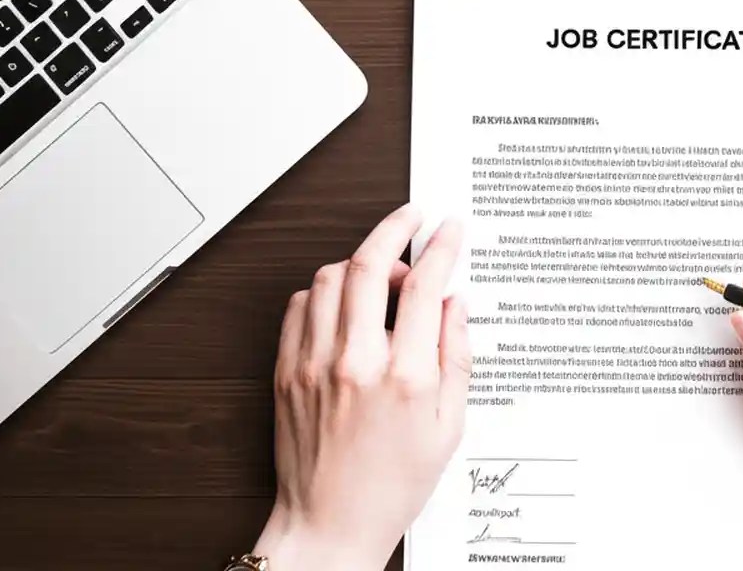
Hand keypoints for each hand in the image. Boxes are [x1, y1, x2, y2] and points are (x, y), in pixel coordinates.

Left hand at [253, 205, 469, 570]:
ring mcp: (315, 364)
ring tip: (381, 274)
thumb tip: (455, 303)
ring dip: (359, 261)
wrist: (330, 523)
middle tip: (411, 217)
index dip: (441, 247)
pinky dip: (324, 290)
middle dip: (395, 227)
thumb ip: (457, 358)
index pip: (425, 286)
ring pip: (331, 277)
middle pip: (371, 264)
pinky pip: (300, 305)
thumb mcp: (449, 427)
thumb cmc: (392, 485)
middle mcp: (357, 364)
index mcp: (406, 378)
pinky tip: (345, 304)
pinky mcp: (286, 371)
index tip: (450, 229)